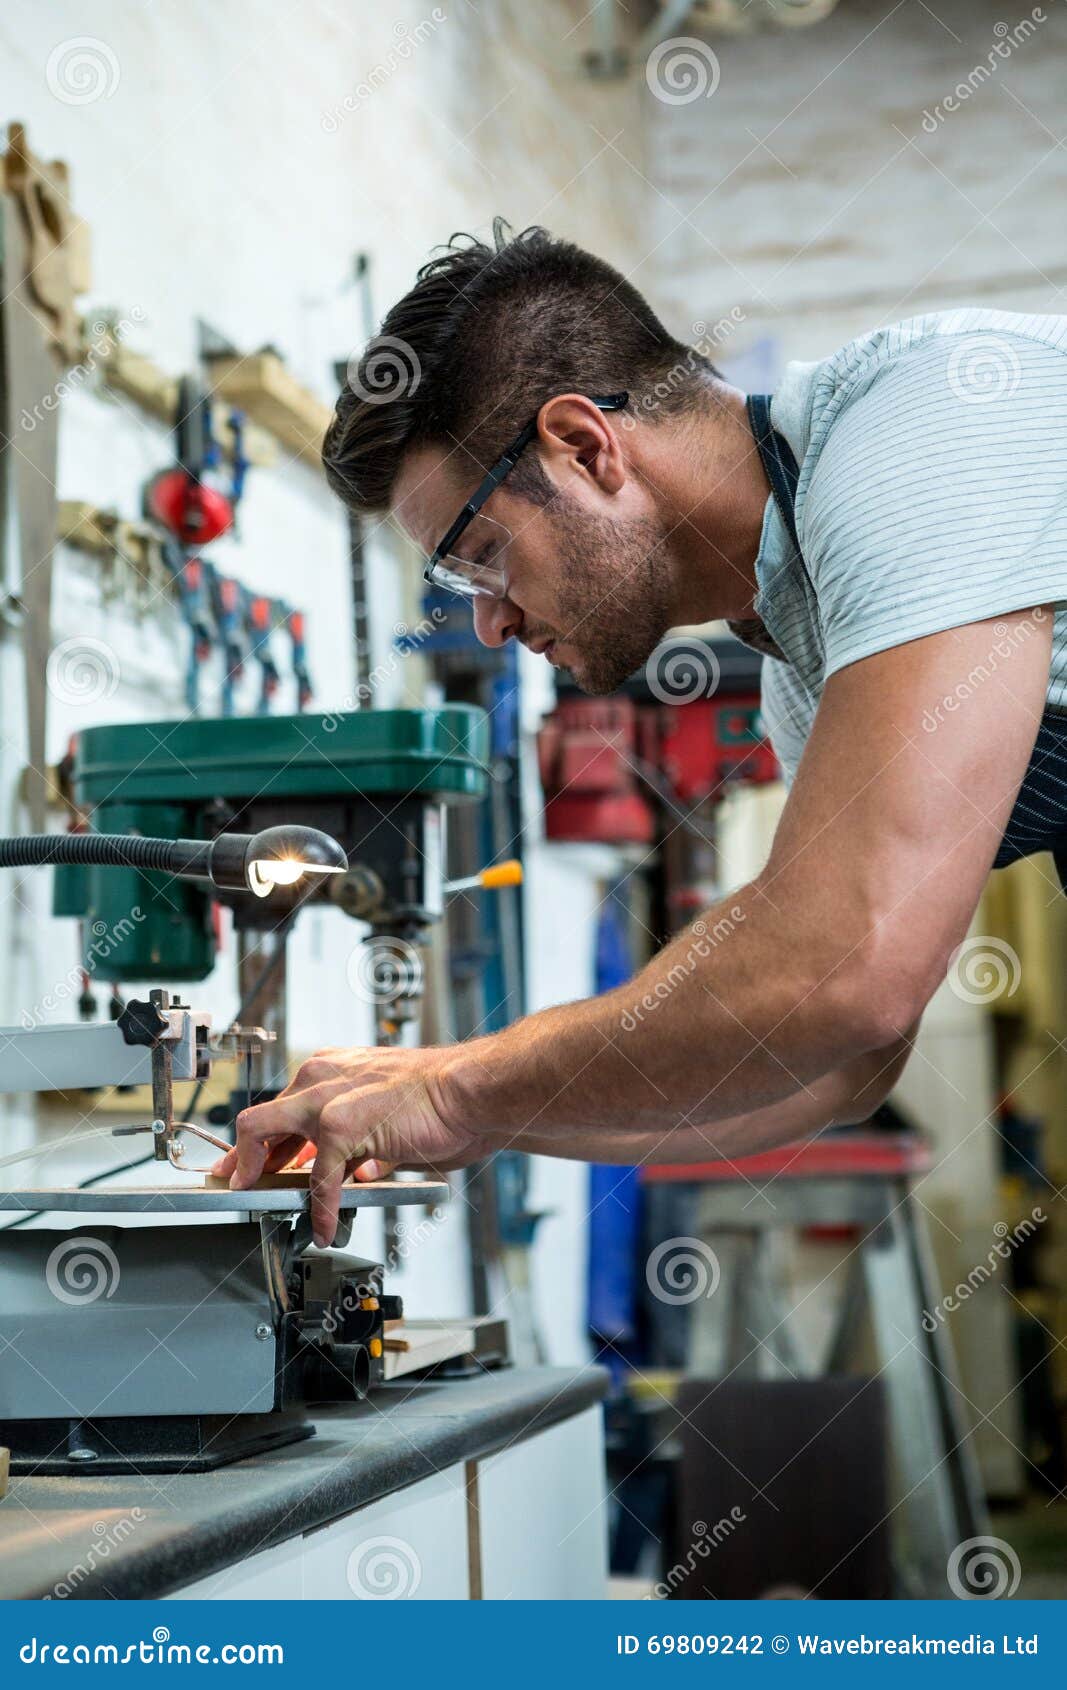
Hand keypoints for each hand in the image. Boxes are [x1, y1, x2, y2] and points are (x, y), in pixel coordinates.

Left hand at [210, 1045, 491, 1246]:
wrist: (471, 1092)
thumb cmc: (442, 1101)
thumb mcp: (386, 1116)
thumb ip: (359, 1141)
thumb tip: (349, 1172)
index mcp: (332, 1069)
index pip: (282, 1106)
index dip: (263, 1139)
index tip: (249, 1159)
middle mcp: (321, 1077)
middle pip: (259, 1118)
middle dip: (244, 1156)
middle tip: (237, 1182)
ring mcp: (326, 1100)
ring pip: (265, 1136)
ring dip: (264, 1178)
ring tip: (264, 1204)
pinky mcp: (339, 1127)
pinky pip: (318, 1179)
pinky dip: (319, 1208)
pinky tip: (323, 1227)